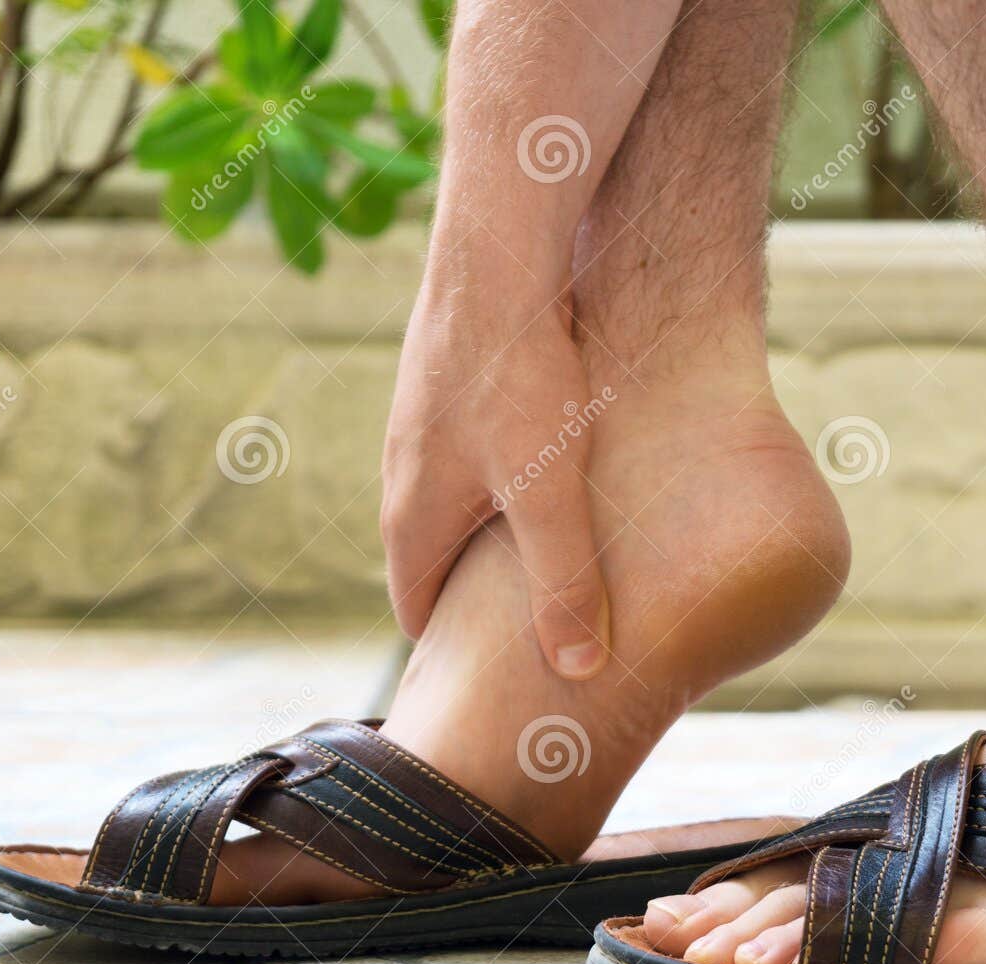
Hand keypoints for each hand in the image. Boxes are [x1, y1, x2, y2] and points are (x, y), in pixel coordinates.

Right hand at [381, 296, 609, 678]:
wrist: (497, 251)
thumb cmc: (516, 374)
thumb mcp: (547, 493)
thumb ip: (563, 582)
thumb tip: (576, 670)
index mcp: (415, 521)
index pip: (419, 617)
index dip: (455, 661)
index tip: (494, 690)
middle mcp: (409, 479)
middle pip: (442, 567)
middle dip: (484, 607)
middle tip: (540, 640)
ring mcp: (431, 431)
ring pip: (466, 510)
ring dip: (504, 542)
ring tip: (562, 569)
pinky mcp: (460, 391)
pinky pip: (483, 462)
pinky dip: (516, 488)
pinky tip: (567, 481)